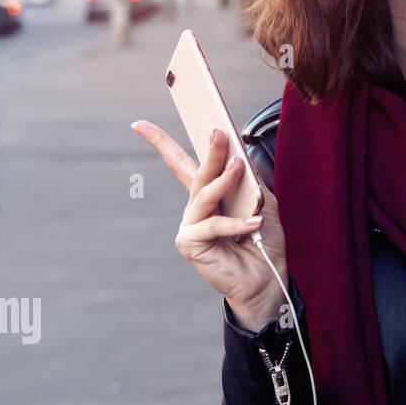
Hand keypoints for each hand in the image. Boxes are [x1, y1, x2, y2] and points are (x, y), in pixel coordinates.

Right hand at [130, 119, 287, 321]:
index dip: (161, 143)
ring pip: (204, 194)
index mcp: (209, 196)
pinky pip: (214, 225)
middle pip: (197, 173)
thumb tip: (242, 160)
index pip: (182, 164)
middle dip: (209, 150)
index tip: (139, 124)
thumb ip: (251, 183)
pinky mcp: (190, 243)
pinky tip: (254, 222)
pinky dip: (236, 222)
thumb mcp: (263, 204)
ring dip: (224, 178)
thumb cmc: (263, 242)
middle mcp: (195, 208)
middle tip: (217, 131)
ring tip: (238, 166)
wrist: (266, 280)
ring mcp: (190, 225)